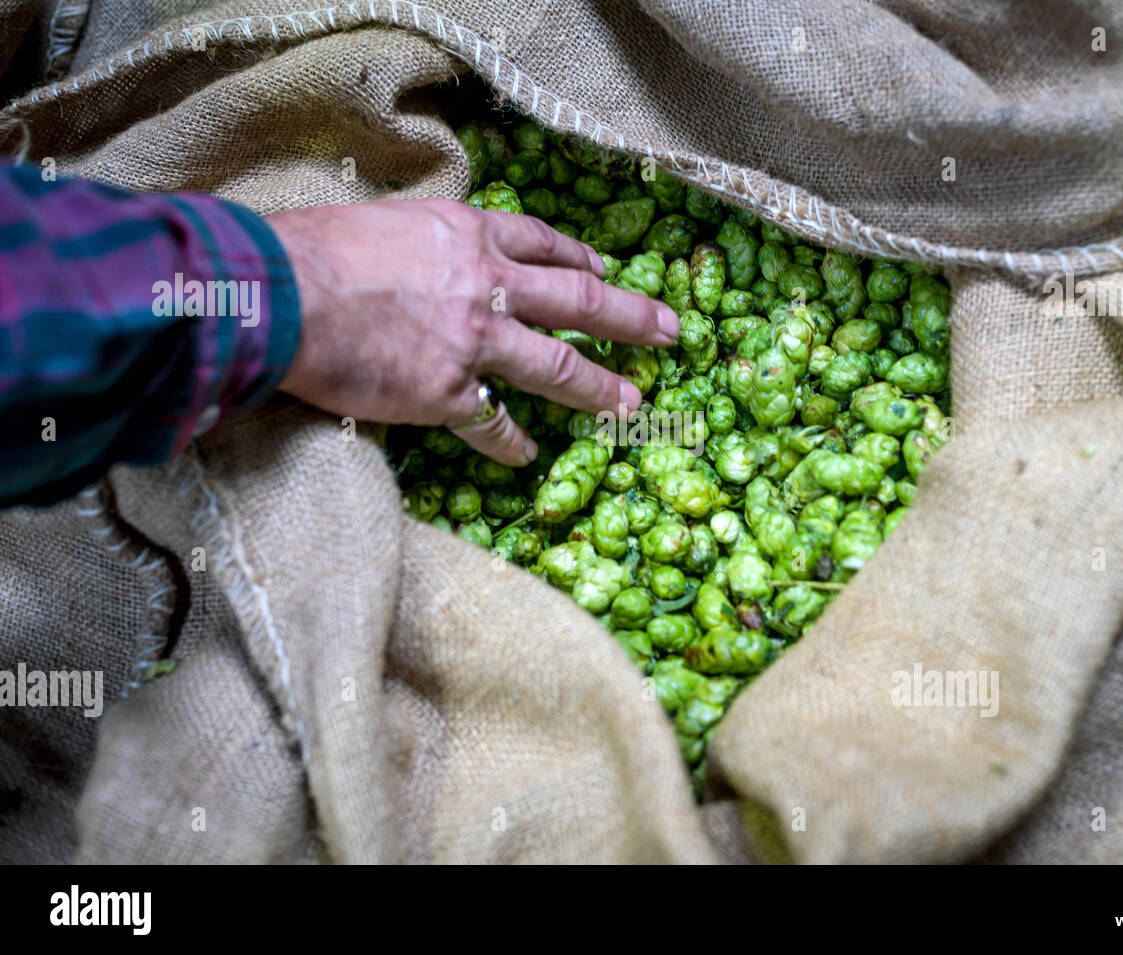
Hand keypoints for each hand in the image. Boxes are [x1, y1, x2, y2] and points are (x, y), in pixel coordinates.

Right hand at [268, 198, 679, 465]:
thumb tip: (420, 255)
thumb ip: (419, 242)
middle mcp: (484, 285)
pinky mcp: (446, 393)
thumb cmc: (310, 249)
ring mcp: (472, 342)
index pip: (540, 242)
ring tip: (631, 404)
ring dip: (599, 387)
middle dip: (630, 316)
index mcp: (466, 234)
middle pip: (576, 300)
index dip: (578, 258)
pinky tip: (527, 455)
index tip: (604, 268)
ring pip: (556, 365)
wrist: (279, 293)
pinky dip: (511, 441)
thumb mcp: (381, 222)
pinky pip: (491, 424)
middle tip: (670, 331)